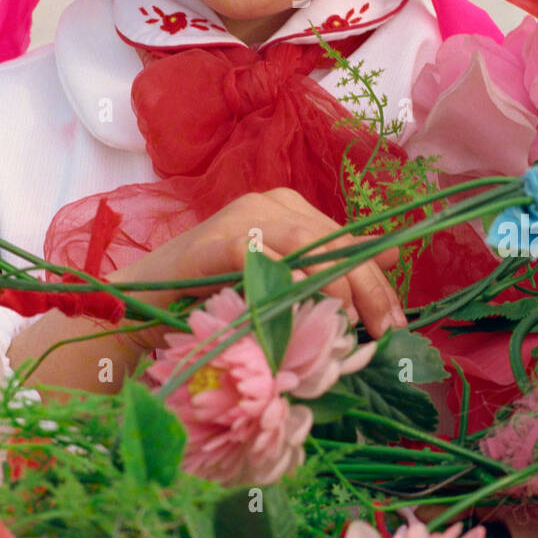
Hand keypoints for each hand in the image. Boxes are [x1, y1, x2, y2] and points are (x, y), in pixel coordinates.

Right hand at [117, 186, 406, 347]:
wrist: (140, 306)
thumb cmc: (210, 298)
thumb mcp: (280, 282)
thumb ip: (328, 266)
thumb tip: (389, 256)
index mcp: (287, 209)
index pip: (346, 241)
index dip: (376, 282)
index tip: (397, 324)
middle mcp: (267, 204)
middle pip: (333, 240)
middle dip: (367, 288)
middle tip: (386, 334)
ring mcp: (239, 218)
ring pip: (307, 241)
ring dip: (336, 284)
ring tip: (351, 324)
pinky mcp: (212, 241)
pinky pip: (261, 253)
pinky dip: (288, 278)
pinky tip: (306, 303)